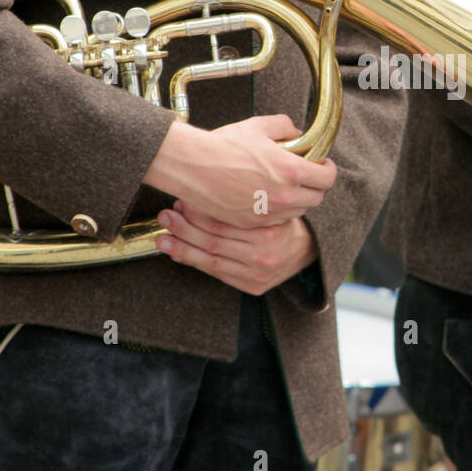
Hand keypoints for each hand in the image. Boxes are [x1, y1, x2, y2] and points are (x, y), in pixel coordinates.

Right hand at [142, 115, 336, 228]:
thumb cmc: (224, 145)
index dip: (327, 170)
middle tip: (304, 175)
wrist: (192, 166)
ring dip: (296, 199)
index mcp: (290, 171)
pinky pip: (276, 219)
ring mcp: (268, 212)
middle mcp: (284, 196)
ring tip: (282, 184)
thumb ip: (285, 126)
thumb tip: (297, 132)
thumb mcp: (259, 126)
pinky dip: (277, 209)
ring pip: (297, 211)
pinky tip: (265, 195)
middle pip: (316, 198)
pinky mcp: (252, 222)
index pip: (327, 178)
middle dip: (314, 185)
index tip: (322, 164)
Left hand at [156, 200, 317, 294]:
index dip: (198, 212)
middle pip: (213, 242)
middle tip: (165, 216)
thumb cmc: (283, 219)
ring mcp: (257, 274)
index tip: (182, 201)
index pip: (223, 223)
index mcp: (268, 232)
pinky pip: (218, 274)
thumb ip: (247, 197)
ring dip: (182, 248)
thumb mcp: (272, 203)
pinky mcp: (252, 287)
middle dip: (184, 228)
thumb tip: (207, 183)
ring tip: (163, 238)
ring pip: (211, 261)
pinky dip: (195, 263)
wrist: (308, 250)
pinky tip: (178, 253)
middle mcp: (262, 256)